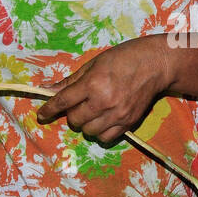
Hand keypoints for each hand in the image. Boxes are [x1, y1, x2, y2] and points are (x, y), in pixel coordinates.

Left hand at [35, 37, 169, 144]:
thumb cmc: (123, 58)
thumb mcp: (94, 63)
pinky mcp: (128, 123)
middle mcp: (104, 101)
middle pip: (75, 120)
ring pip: (89, 131)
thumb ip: (71, 80)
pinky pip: (106, 138)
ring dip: (86, 123)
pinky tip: (103, 120)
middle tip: (80, 104)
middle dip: (72, 113)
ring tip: (93, 112)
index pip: (63, 102)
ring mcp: (117, 114)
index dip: (49, 110)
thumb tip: (48, 89)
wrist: (156, 64)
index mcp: (93, 83)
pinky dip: (100, 132)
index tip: (41, 115)